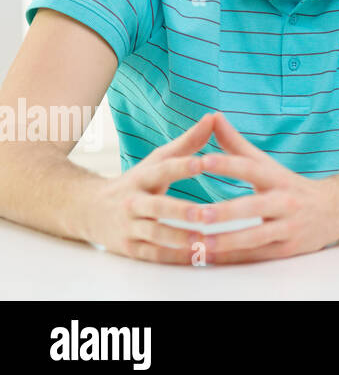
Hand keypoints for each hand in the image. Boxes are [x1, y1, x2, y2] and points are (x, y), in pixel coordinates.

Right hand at [82, 113, 215, 263]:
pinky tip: (194, 257)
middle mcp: (133, 202)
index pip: (163, 170)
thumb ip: (187, 142)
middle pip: (156, 207)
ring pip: (155, 234)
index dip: (182, 166)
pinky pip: (153, 255)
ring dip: (179, 238)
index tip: (203, 163)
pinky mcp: (130, 249)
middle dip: (180, 211)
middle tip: (205, 213)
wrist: (88, 210)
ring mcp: (129, 227)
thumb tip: (214, 117)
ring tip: (203, 239)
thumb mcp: (157, 160)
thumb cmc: (136, 181)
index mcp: (143, 178)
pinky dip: (172, 257)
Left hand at [192, 113, 338, 262]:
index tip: (202, 161)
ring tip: (200, 242)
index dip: (228, 163)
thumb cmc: (291, 188)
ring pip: (255, 236)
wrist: (337, 210)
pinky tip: (209, 258)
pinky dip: (232, 258)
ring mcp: (288, 227)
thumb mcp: (269, 166)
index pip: (252, 168)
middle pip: (254, 206)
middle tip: (197, 213)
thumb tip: (213, 117)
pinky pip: (256, 255)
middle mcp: (285, 201)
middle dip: (226, 211)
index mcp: (278, 178)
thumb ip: (237, 145)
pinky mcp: (287, 249)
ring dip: (226, 241)